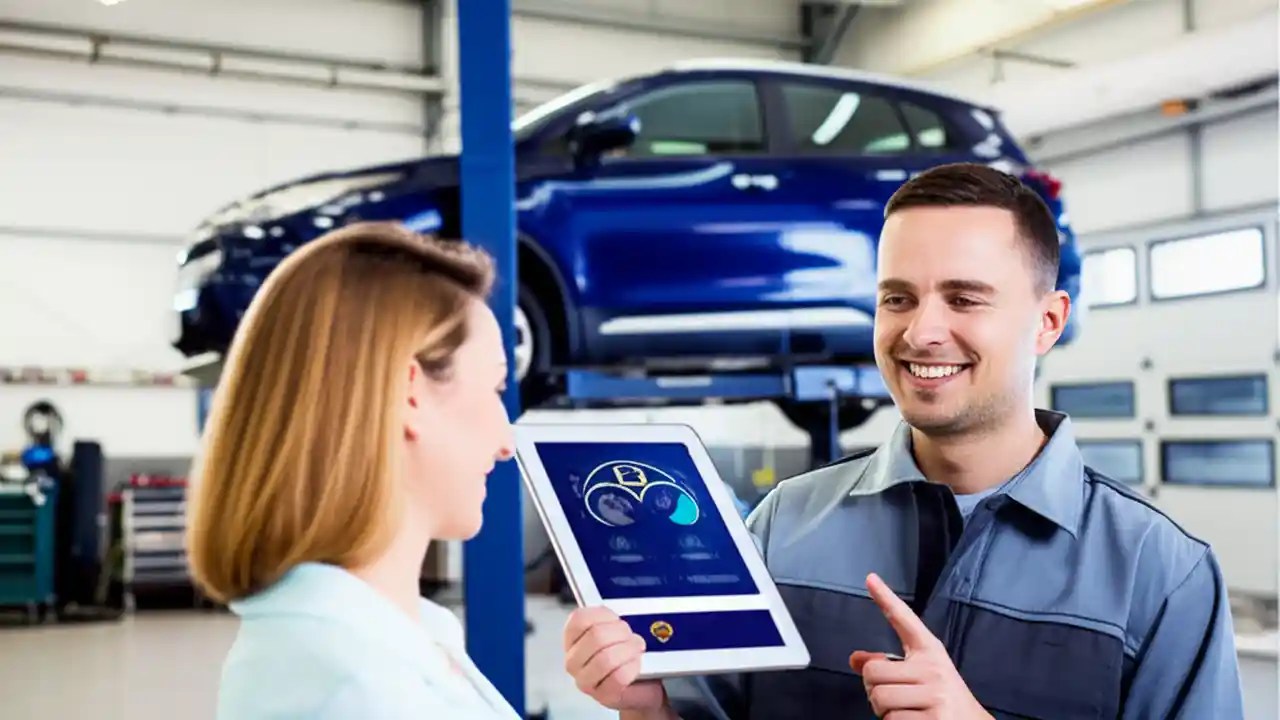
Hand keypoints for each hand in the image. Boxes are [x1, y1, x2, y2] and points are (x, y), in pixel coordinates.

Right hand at [563, 606, 669, 715]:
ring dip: (628, 651)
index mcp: (573, 639)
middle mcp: (573, 660)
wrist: (642, 684)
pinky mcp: (603, 696)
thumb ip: (611, 617)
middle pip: (596, 637)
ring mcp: (586, 681)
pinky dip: (632, 667)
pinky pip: (619, 677)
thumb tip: (622, 606)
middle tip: (632, 637)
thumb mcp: (615, 629)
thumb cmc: (626, 654)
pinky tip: (636, 665)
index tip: (617, 619)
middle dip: (621, 633)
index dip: (604, 615)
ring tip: (636, 650)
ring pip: (606, 658)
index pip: (579, 619)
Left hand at [849, 573, 992, 719]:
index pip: (904, 619)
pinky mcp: (935, 718)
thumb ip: (887, 667)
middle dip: (873, 689)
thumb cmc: (941, 699)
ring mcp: (935, 693)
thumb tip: (854, 659)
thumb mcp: (919, 677)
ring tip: (906, 710)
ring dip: (884, 711)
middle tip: (894, 696)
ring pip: (879, 698)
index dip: (886, 598)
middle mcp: (934, 668)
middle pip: (872, 672)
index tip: (870, 577)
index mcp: (929, 651)